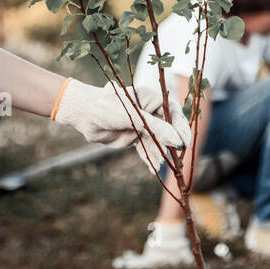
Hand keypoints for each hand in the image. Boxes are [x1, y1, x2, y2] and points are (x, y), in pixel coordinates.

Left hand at [52, 79, 191, 176]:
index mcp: (151, 98)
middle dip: (172, 143)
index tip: (184, 142)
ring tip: (159, 163)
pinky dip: (151, 158)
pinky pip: (147, 149)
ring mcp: (143, 125)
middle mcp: (150, 111)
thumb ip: (156, 128)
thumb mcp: (133, 117)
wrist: (85, 116)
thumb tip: (177, 141)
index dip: (180, 126)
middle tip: (177, 158)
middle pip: (168, 128)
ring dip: (160, 153)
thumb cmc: (107, 107)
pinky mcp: (136, 137)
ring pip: (158, 141)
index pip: (173, 112)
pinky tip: (154, 169)